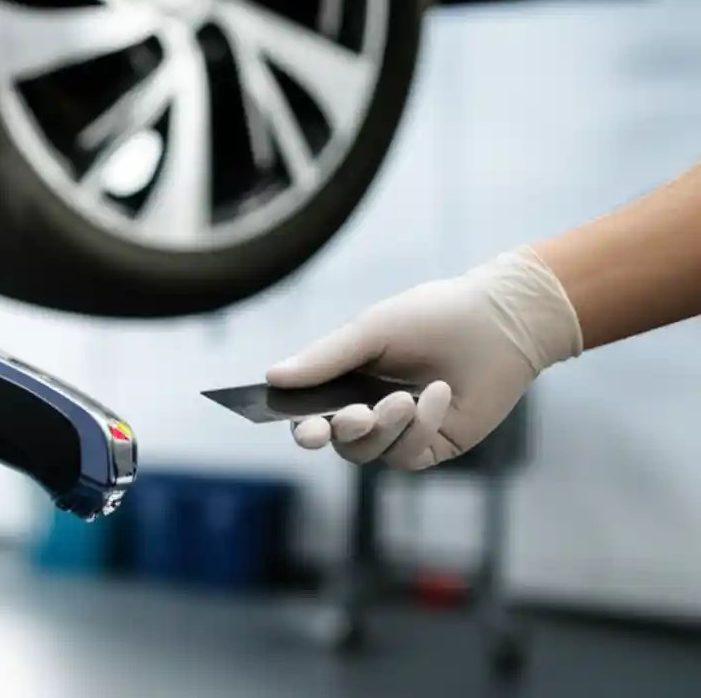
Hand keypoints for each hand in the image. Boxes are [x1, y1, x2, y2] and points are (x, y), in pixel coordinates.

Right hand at [264, 247, 582, 468]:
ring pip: (369, 454)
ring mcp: (401, 432)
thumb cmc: (432, 317)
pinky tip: (437, 395)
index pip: (310, 413)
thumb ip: (324, 359)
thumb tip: (273, 377)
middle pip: (338, 441)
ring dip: (383, 429)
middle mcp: (369, 409)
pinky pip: (407, 456)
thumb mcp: (370, 331)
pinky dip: (419, 429)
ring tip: (404, 399)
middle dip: (343, 433)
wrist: (499, 321)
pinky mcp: (433, 446)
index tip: (304, 428)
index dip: (302, 426)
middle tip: (354, 416)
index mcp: (347, 381)